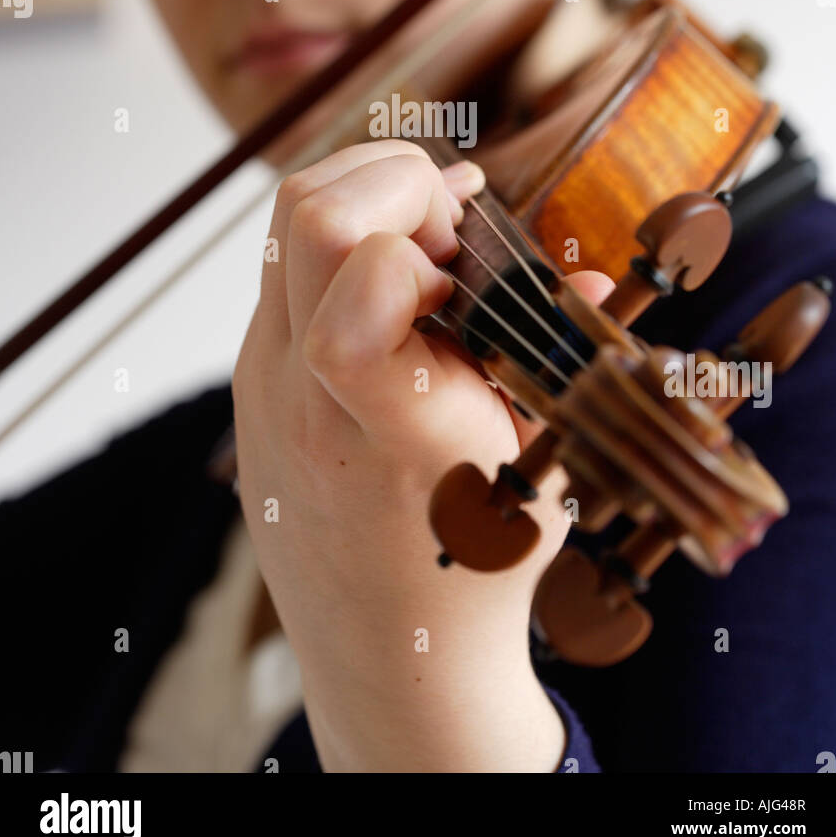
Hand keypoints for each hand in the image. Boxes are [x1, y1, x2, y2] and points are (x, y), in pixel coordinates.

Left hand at [232, 140, 611, 771]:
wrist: (386, 654)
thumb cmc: (476, 567)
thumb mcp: (536, 464)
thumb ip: (549, 357)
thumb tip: (582, 276)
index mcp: (388, 423)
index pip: (362, 268)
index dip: (425, 239)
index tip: (468, 274)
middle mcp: (302, 393)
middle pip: (307, 209)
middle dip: (396, 181)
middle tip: (450, 236)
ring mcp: (262, 382)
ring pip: (286, 223)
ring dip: (367, 199)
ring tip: (431, 248)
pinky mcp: (252, 377)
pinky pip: (286, 267)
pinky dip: (346, 242)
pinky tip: (402, 279)